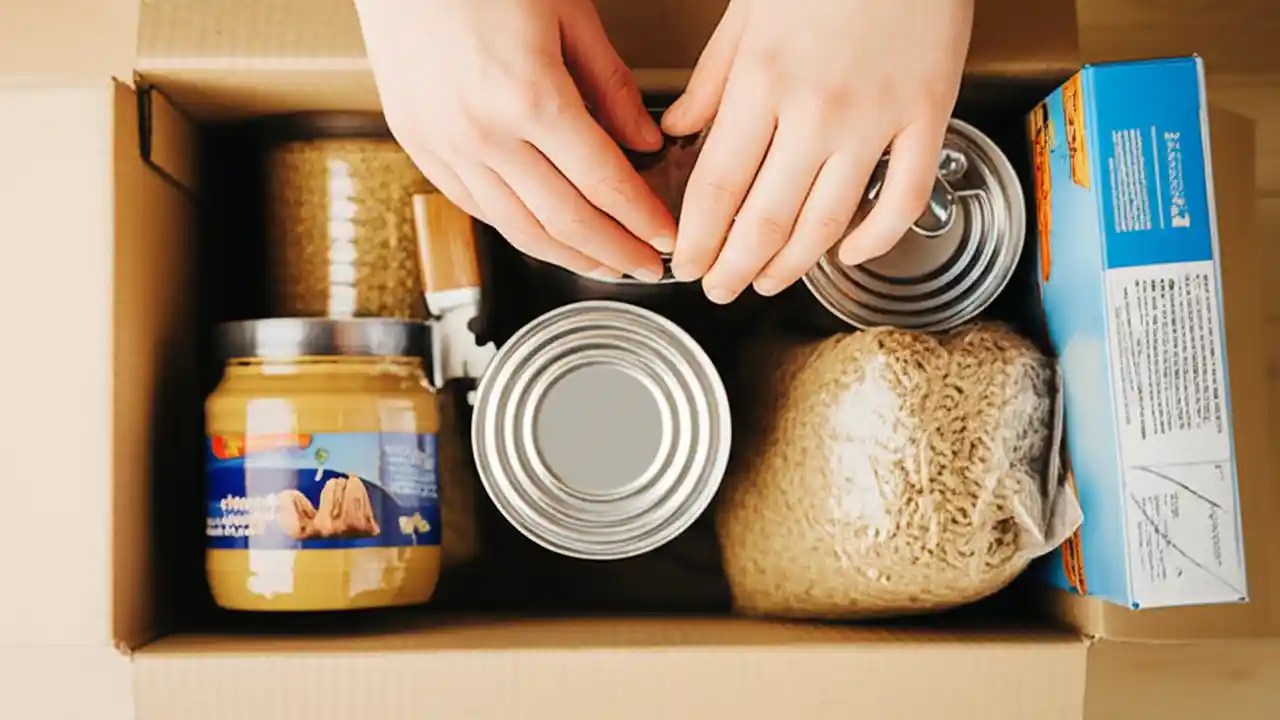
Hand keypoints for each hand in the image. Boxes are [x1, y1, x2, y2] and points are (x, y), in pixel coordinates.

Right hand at [354, 0, 672, 280]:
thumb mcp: (568, 12)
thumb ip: (610, 85)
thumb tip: (643, 142)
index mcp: (529, 96)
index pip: (603, 183)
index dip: (642, 220)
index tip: (667, 238)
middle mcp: (483, 132)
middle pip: (565, 220)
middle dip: (615, 253)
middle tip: (645, 267)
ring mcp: (445, 145)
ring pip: (517, 228)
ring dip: (567, 256)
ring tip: (602, 264)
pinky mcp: (418, 145)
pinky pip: (475, 207)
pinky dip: (516, 229)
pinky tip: (544, 236)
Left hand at [663, 0, 973, 302]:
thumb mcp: (748, 10)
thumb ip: (713, 78)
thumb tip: (681, 129)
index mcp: (763, 81)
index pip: (717, 186)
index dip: (697, 240)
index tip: (685, 266)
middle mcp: (817, 111)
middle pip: (766, 220)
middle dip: (734, 268)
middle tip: (719, 290)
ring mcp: (876, 121)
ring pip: (827, 223)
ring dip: (792, 267)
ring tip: (768, 283)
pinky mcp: (928, 119)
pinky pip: (902, 200)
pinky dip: (875, 240)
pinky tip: (848, 254)